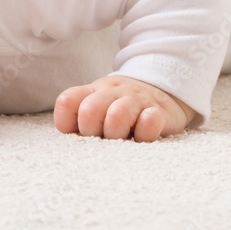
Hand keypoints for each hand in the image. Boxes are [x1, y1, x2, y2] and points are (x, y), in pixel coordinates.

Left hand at [53, 75, 195, 141]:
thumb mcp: (99, 104)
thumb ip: (80, 119)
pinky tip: (144, 133)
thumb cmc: (122, 106)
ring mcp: (137, 100)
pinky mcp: (161, 111)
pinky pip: (150, 121)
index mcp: (92, 92)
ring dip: (118, 134)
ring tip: (125, 138)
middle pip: (89, 111)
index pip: (66, 102)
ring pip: (117, 115)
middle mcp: (112, 93)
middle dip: (93, 132)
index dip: (68, 123)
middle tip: (105, 138)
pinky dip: (145, 131)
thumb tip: (70, 142)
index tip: (81, 133)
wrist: (163, 87)